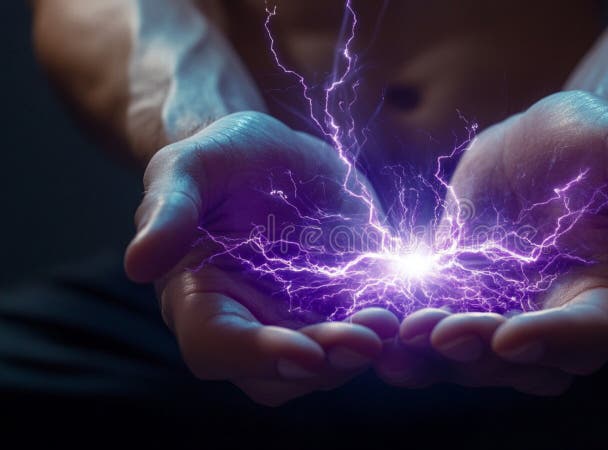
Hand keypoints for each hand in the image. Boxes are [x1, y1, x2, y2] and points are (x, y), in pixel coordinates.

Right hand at [124, 112, 397, 405]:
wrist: (273, 155)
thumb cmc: (221, 158)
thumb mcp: (189, 165)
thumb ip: (168, 208)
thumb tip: (139, 263)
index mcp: (199, 299)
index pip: (217, 347)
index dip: (257, 355)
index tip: (303, 350)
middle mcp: (250, 324)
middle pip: (281, 372)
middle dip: (325, 362)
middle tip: (367, 339)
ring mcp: (300, 320)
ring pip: (328, 365)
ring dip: (361, 354)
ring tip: (391, 324)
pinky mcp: (343, 305)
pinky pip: (366, 333)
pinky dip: (388, 333)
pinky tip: (412, 314)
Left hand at [374, 91, 607, 392]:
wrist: (542, 139)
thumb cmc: (598, 142)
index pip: (590, 334)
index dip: (553, 340)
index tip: (511, 335)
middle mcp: (556, 316)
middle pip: (524, 362)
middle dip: (482, 353)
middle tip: (441, 334)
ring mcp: (505, 310)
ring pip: (473, 358)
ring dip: (435, 358)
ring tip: (396, 341)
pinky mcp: (461, 295)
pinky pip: (435, 325)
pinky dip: (408, 334)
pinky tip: (375, 323)